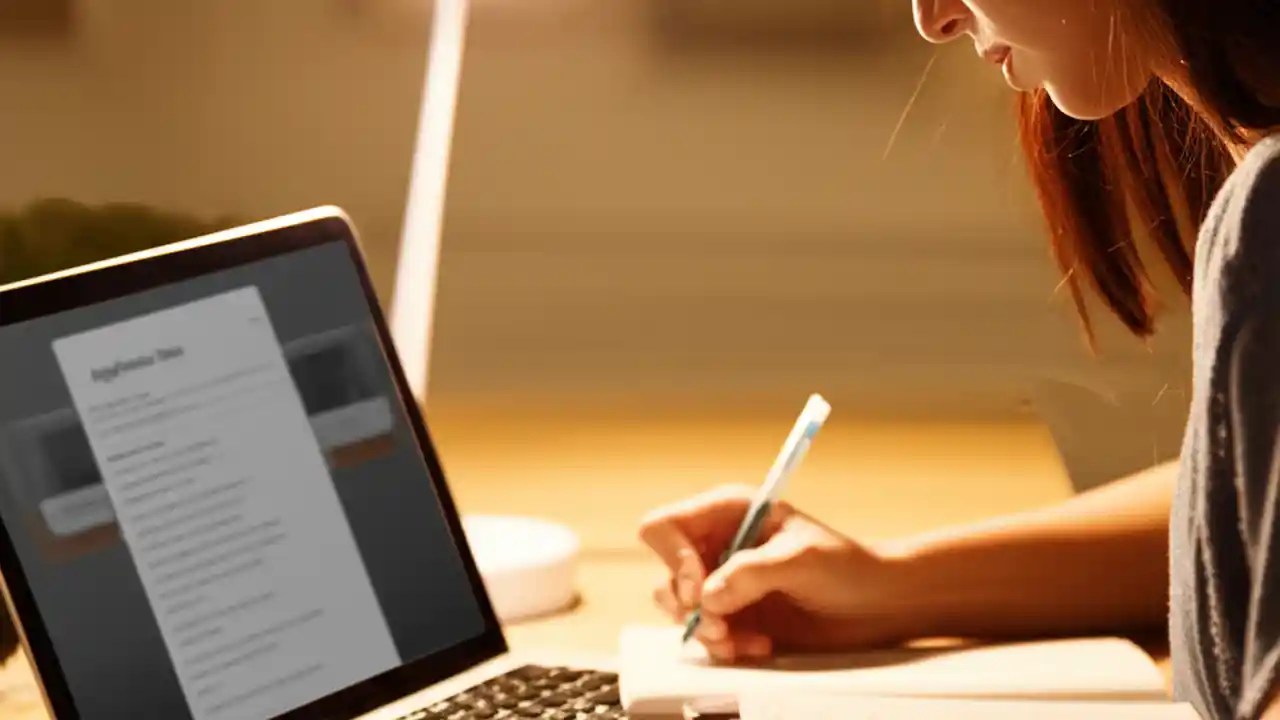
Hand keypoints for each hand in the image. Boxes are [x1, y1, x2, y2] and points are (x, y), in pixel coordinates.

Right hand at [639, 486, 921, 662]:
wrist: (875, 605)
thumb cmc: (846, 566)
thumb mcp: (800, 558)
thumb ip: (750, 572)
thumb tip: (707, 597)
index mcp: (727, 512)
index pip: (664, 527)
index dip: (673, 559)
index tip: (699, 587)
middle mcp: (717, 544)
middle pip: (665, 574)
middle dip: (688, 606)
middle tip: (721, 624)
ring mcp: (723, 582)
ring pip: (679, 610)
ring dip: (707, 631)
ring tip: (741, 640)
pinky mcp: (733, 615)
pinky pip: (704, 635)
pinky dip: (725, 646)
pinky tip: (758, 645)